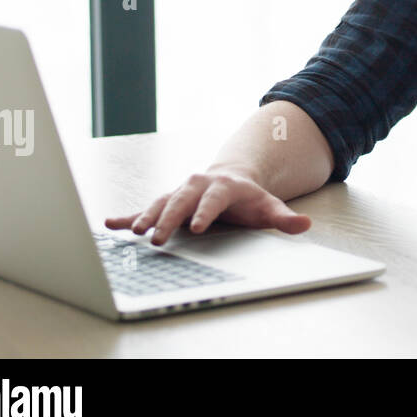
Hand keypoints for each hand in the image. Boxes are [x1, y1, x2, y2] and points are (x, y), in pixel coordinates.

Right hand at [104, 167, 311, 245]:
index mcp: (223, 186)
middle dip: (169, 218)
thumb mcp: (269, 207)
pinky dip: (129, 216)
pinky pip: (145, 208)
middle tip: (159, 238)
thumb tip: (305, 225)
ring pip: (160, 203)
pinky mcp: (167, 201)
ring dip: (146, 217)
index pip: (214, 199)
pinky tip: (111, 224)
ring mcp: (180, 192)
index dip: (206, 212)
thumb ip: (284, 218)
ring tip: (134, 233)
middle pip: (181, 201)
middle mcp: (197, 185)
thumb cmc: (251, 199)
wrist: (233, 179)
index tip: (198, 228)